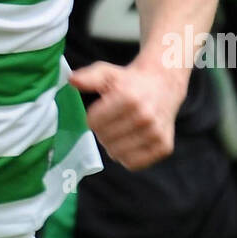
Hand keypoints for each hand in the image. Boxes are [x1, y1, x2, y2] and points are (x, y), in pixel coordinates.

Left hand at [70, 57, 184, 169]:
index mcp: (129, 98)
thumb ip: (89, 77)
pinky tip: (130, 142)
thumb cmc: (129, 82)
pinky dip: (127, 156)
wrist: (163, 85)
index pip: (94, 123)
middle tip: (111, 121)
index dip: (93, 117)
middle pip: (104, 139)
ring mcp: (156, 133)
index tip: (100, 111)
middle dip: (102, 131)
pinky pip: (133, 164)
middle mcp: (145, 117)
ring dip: (113, 145)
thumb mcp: (108, 73)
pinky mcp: (164, 147)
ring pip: (117, 153)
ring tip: (120, 130)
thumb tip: (72, 80)